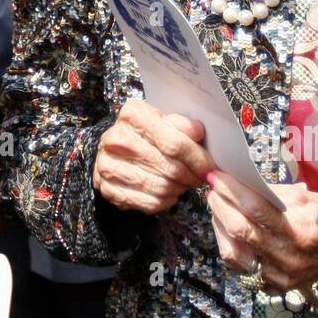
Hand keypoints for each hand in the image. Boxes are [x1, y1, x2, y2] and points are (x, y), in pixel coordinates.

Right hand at [93, 99, 210, 214]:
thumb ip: (182, 125)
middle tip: (199, 178)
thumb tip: (198, 131)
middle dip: (191, 176)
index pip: (174, 143)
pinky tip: (169, 193)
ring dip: (179, 189)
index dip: (197, 159)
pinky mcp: (107, 188)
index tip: (210, 167)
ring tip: (183, 183)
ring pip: (161, 187)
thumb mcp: (166, 121)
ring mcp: (108, 164)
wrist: (116, 150)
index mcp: (132, 114)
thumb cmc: (147, 134)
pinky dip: (165, 201)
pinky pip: (148, 202)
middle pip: (169, 167)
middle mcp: (115, 138)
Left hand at [205, 172, 317, 290]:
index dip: (230, 191)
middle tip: (213, 190)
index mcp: (299, 230)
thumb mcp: (305, 196)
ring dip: (220, 228)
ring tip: (220, 210)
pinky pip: (244, 268)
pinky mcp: (277, 286)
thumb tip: (239, 183)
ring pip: (234, 254)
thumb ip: (271, 193)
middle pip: (239, 232)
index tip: (215, 177)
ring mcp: (281, 275)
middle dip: (219, 207)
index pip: (254, 209)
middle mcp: (289, 257)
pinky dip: (234, 248)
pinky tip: (233, 232)